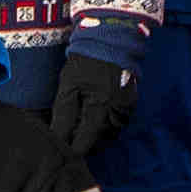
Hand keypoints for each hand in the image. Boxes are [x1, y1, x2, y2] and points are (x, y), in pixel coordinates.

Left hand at [25, 49, 139, 169]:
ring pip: (112, 132)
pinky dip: (108, 124)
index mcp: (100, 104)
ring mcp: (127, 106)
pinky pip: (120, 122)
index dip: (74, 148)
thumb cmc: (85, 62)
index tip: (65, 152)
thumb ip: (64, 113)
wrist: (110, 39)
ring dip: (98, 134)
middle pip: (101, 139)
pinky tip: (96, 116)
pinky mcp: (131, 101)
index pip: (87, 138)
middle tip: (72, 137)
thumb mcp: (68, 86)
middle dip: (87, 142)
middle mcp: (117, 109)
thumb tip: (58, 137)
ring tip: (83, 126)